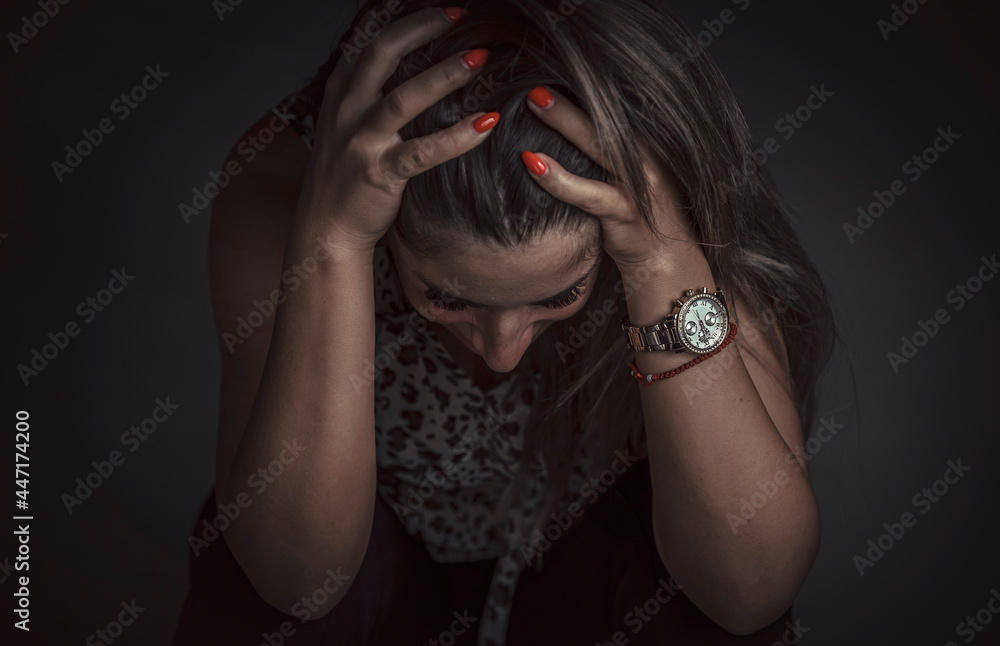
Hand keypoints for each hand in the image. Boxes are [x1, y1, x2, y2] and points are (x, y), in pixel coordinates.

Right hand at [293, 7, 498, 250]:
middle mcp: (347, 111)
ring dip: (444, 75)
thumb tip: (410, 71)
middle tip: (461, 18)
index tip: (445, 12)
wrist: (325, 230)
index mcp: (340, 94)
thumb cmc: (345, 179)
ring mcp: (361, 142)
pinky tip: (486, 123)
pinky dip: (457, 136)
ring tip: (480, 58)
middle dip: (422, 29)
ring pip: (403, 98)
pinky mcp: (379, 174)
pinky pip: (423, 151)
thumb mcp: (346, 128)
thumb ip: (368, 97)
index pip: (372, 43)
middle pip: (382, 54)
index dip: (409, 22)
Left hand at [519, 85, 702, 275]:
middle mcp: (646, 157)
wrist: (668, 260)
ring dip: (565, 121)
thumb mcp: (628, 176)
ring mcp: (639, 184)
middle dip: (573, 95)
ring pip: (600, 145)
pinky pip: (589, 193)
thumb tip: (566, 123)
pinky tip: (533, 163)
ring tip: (533, 103)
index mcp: (646, 143)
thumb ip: (606, 152)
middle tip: (536, 79)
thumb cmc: (641, 216)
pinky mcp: (627, 212)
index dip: (587, 88)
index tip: (555, 70)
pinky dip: (559, 178)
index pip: (616, 107)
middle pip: (607, 117)